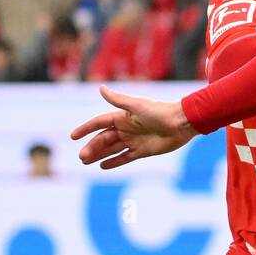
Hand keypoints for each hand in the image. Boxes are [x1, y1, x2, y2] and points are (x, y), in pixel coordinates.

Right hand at [70, 86, 197, 169]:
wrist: (182, 123)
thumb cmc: (160, 111)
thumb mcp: (137, 106)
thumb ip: (118, 100)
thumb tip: (100, 88)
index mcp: (123, 117)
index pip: (99, 123)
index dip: (86, 129)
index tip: (73, 136)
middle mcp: (126, 129)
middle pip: (103, 139)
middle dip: (92, 147)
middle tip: (82, 157)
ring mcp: (134, 140)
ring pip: (112, 149)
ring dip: (99, 155)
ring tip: (86, 161)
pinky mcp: (143, 151)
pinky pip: (125, 157)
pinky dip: (114, 162)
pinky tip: (102, 166)